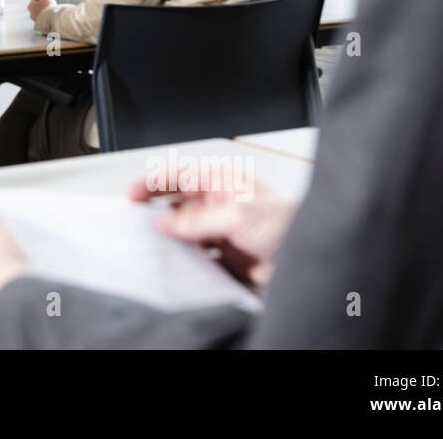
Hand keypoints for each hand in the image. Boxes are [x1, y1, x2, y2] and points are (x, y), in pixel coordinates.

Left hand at [27, 0, 52, 21]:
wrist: (53, 19)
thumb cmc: (48, 8)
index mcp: (30, 6)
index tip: (46, 0)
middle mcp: (31, 13)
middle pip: (38, 5)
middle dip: (43, 4)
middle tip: (49, 5)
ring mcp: (35, 19)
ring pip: (41, 11)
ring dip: (45, 10)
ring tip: (50, 11)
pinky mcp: (40, 23)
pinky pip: (44, 17)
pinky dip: (46, 16)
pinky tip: (50, 15)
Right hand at [127, 172, 296, 288]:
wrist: (310, 259)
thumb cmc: (288, 223)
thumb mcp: (238, 216)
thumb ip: (199, 221)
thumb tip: (166, 223)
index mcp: (221, 183)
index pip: (179, 177)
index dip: (153, 184)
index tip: (132, 195)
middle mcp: (218, 204)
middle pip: (177, 206)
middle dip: (156, 213)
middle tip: (136, 223)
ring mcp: (220, 230)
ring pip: (184, 232)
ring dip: (170, 239)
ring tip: (153, 246)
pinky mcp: (224, 255)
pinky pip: (196, 256)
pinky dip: (184, 259)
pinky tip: (178, 264)